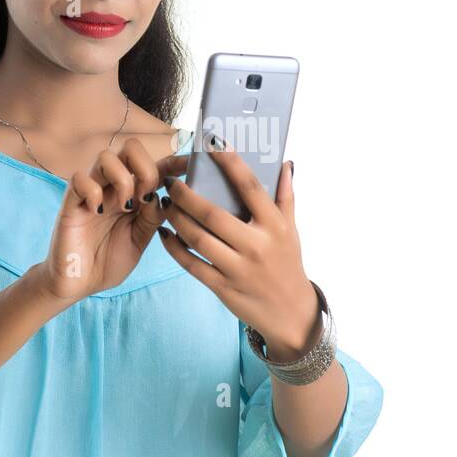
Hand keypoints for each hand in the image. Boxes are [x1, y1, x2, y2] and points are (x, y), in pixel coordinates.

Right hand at [35, 137, 180, 304]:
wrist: (78, 284)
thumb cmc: (108, 262)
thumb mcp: (139, 240)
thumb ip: (153, 218)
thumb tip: (167, 196)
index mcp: (133, 194)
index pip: (156, 166)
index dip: (175, 162)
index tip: (191, 165)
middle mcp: (112, 187)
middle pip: (130, 148)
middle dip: (145, 167)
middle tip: (146, 197)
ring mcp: (91, 192)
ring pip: (105, 157)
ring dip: (122, 179)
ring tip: (124, 207)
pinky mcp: (71, 202)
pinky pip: (79, 178)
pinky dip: (92, 191)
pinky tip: (97, 211)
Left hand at [157, 138, 318, 358]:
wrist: (290, 313)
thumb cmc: (288, 264)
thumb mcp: (292, 230)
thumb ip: (285, 196)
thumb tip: (285, 163)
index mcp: (275, 226)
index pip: (250, 187)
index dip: (230, 162)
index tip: (212, 143)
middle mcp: (257, 245)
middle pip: (213, 214)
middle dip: (187, 195)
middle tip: (171, 182)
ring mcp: (238, 268)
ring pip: (198, 239)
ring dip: (176, 219)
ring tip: (165, 204)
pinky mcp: (223, 287)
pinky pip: (192, 264)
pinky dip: (174, 248)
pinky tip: (164, 233)